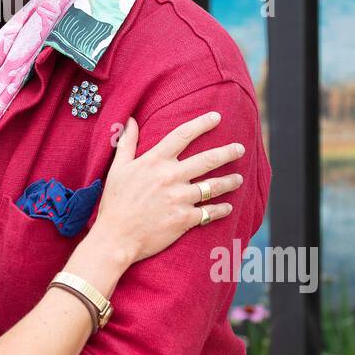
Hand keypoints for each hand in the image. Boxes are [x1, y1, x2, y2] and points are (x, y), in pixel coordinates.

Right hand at [91, 112, 243, 265]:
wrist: (116, 237)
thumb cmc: (115, 202)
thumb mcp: (118, 168)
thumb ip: (127, 142)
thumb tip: (131, 119)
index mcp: (155, 161)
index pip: (183, 135)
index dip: (202, 124)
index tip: (216, 117)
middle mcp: (170, 177)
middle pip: (207, 160)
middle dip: (227, 152)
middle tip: (240, 148)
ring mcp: (179, 199)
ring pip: (213, 186)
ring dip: (230, 181)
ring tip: (239, 178)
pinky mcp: (184, 220)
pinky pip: (210, 212)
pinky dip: (221, 209)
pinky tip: (228, 207)